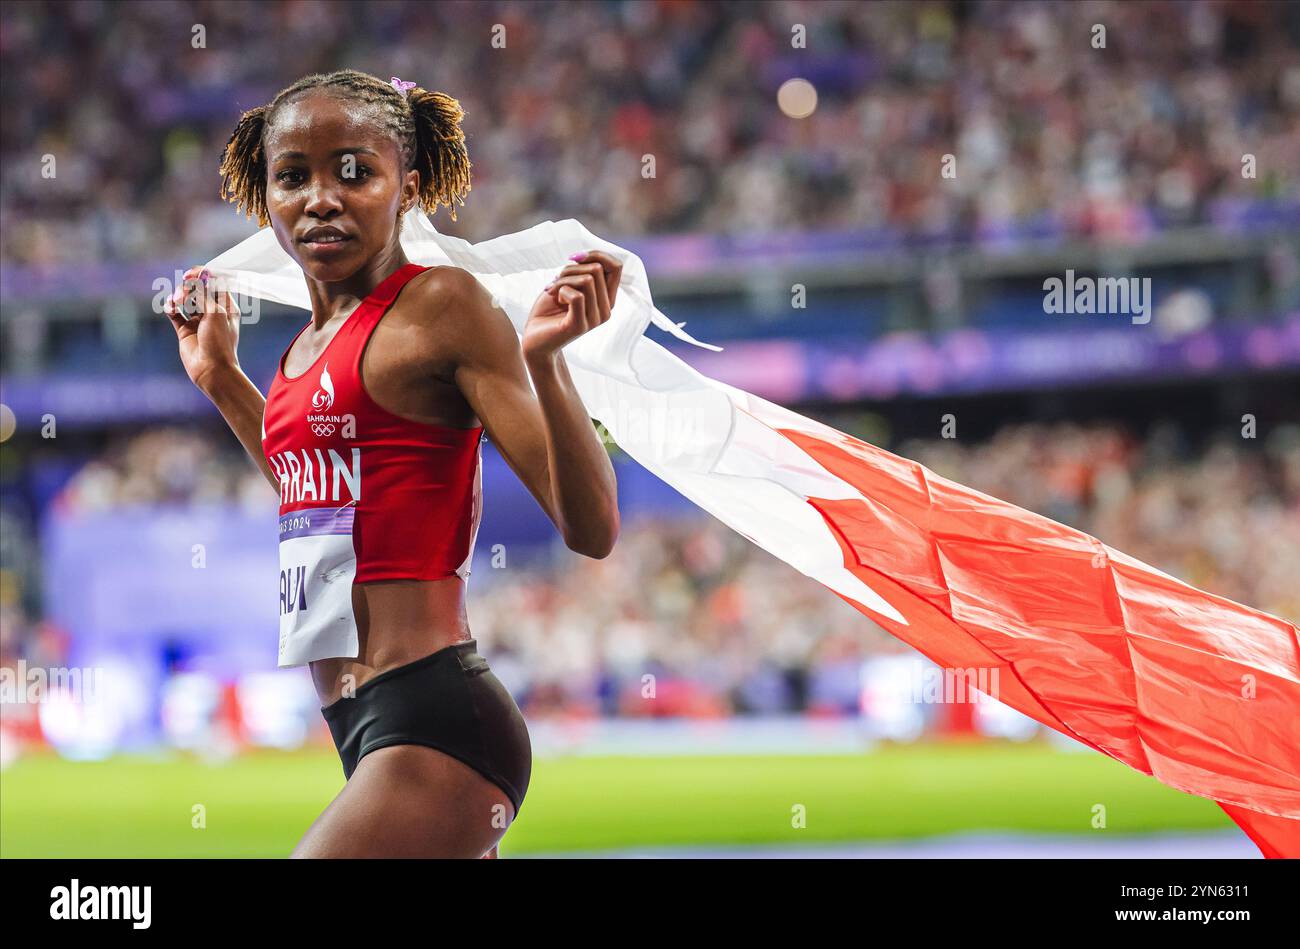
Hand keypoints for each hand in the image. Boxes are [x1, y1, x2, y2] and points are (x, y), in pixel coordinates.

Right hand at [163, 266, 243, 394]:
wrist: (211, 369)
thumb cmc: (220, 342)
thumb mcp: (216, 313)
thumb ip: (205, 294)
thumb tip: (199, 276)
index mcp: (226, 306)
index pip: (215, 282)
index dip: (203, 274)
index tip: (192, 273)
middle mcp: (212, 311)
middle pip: (197, 289)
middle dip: (188, 285)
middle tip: (184, 289)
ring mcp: (197, 320)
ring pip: (184, 299)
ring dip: (178, 295)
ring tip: (176, 302)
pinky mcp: (184, 329)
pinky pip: (174, 312)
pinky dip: (170, 306)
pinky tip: (170, 307)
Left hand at [522, 250, 622, 361]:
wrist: (534, 340)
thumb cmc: (549, 310)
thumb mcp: (567, 284)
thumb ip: (582, 272)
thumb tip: (587, 257)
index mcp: (606, 299)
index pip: (616, 266)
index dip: (597, 255)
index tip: (575, 258)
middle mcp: (606, 309)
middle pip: (597, 269)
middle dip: (571, 268)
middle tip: (555, 280)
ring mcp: (595, 319)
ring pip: (586, 280)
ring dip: (562, 279)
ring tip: (552, 290)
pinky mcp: (579, 325)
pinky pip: (577, 296)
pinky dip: (560, 291)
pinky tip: (555, 299)